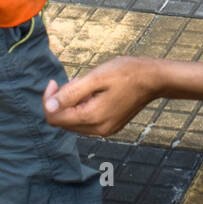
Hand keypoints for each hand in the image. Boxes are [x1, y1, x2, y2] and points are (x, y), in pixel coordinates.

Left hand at [43, 56, 159, 136]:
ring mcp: (105, 130)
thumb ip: (71, 93)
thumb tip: (49, 106)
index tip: (54, 82)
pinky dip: (84, 107)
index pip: (55, 118)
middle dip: (62, 101)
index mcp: (92, 118)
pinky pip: (87, 121)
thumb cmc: (126, 73)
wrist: (154, 79)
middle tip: (76, 80)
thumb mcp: (96, 77)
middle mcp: (98, 130)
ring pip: (74, 121)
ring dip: (73, 103)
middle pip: (63, 121)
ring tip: (88, 84)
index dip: (48, 100)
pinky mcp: (110, 126)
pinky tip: (95, 92)